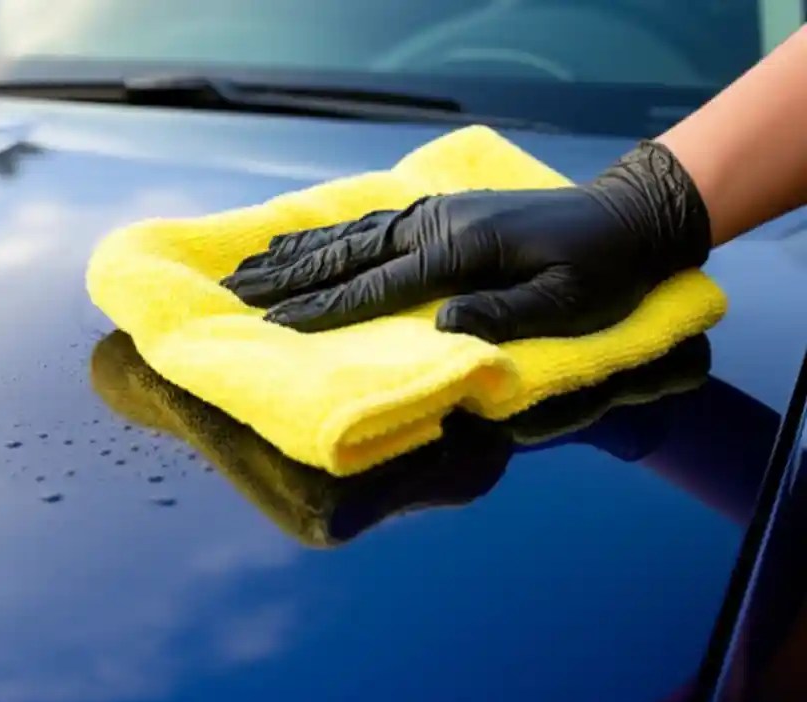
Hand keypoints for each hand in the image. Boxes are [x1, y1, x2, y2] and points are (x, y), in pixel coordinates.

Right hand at [221, 141, 711, 342]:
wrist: (626, 217)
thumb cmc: (601, 271)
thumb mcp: (568, 303)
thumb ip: (504, 313)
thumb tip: (441, 329)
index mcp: (460, 252)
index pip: (376, 288)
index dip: (322, 310)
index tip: (272, 327)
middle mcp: (436, 227)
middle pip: (348, 256)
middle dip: (288, 279)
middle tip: (234, 295)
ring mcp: (434, 215)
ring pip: (351, 237)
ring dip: (297, 255)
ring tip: (248, 269)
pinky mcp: (439, 214)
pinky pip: (370, 225)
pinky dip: (329, 236)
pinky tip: (302, 244)